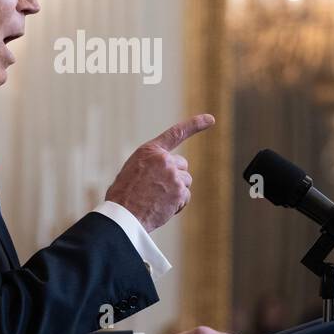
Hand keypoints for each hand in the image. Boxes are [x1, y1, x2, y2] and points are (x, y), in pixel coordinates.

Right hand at [105, 113, 213, 231]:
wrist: (123, 214)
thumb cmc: (123, 196)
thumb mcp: (132, 170)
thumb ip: (150, 166)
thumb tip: (160, 175)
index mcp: (149, 151)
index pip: (176, 133)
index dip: (195, 124)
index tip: (211, 119)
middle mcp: (163, 159)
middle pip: (182, 165)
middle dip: (175, 176)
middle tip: (158, 190)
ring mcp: (173, 175)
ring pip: (185, 181)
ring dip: (176, 191)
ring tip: (157, 200)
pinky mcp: (179, 191)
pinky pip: (185, 197)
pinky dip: (177, 204)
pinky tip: (162, 208)